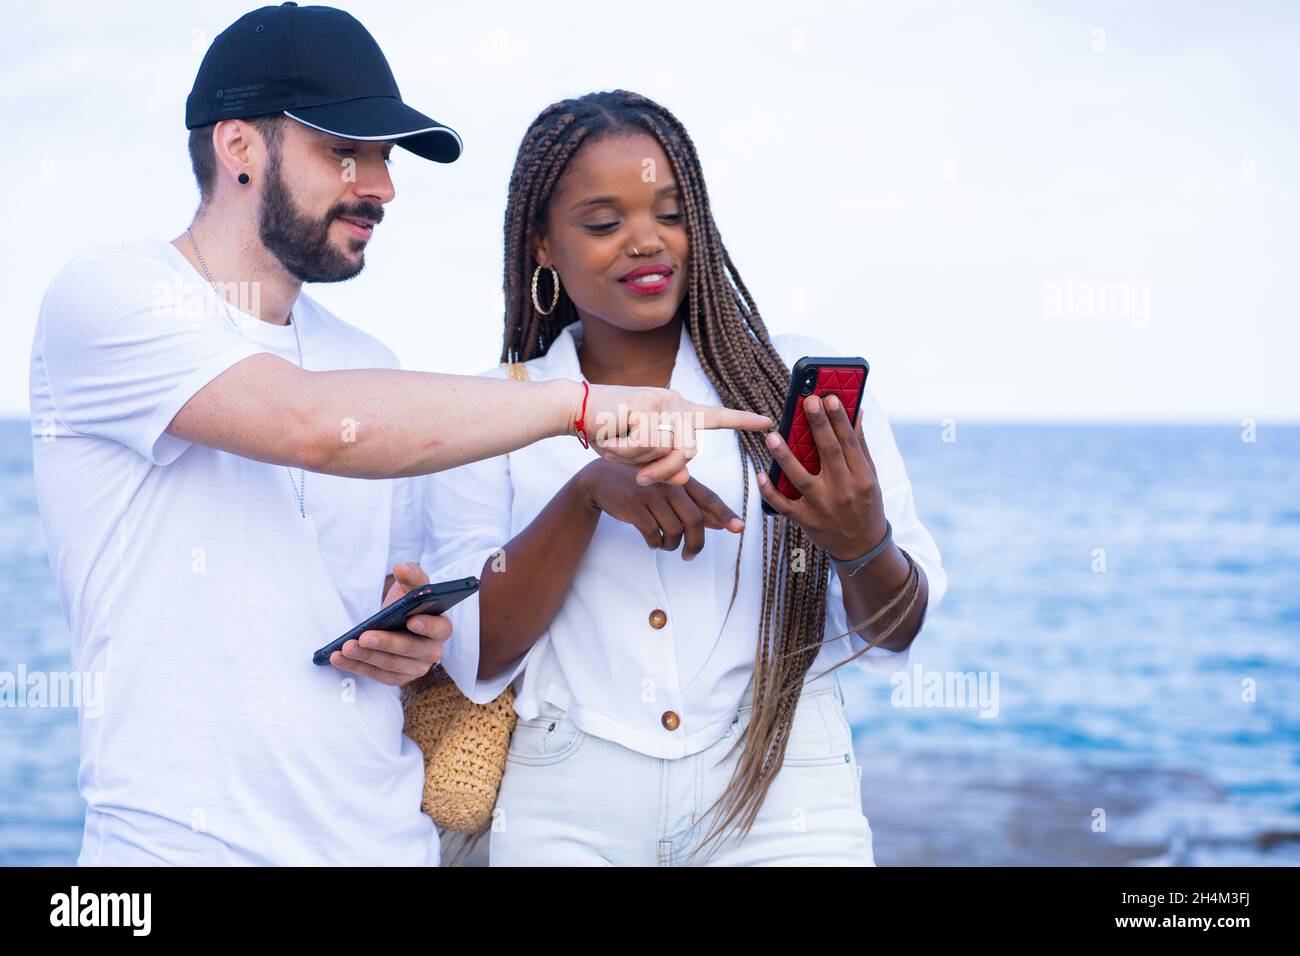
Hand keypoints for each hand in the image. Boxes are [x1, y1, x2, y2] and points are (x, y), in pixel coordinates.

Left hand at [330, 562, 451, 685]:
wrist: (397, 622)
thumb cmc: (409, 604)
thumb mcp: (411, 586)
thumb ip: (411, 575)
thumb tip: (401, 568)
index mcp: (441, 627)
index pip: (440, 629)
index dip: (427, 626)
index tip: (410, 621)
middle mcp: (432, 651)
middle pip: (411, 650)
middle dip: (387, 643)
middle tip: (365, 637)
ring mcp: (416, 667)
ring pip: (391, 665)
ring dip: (367, 657)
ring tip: (346, 647)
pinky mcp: (398, 678)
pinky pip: (377, 675)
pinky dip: (357, 667)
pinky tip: (339, 658)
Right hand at [576, 459, 744, 559]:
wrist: (599, 479)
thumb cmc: (639, 484)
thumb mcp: (667, 489)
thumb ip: (693, 504)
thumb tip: (720, 523)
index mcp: (680, 479)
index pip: (709, 498)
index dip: (725, 514)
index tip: (739, 528)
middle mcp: (669, 485)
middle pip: (694, 520)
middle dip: (696, 544)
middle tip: (690, 556)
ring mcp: (652, 495)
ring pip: (674, 531)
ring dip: (671, 545)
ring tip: (665, 545)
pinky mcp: (635, 508)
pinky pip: (653, 534)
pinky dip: (655, 544)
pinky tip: (652, 542)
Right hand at [577, 383, 771, 486]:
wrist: (575, 408)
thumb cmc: (608, 432)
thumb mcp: (640, 456)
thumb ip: (664, 466)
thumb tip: (684, 479)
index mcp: (677, 413)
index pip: (715, 417)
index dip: (742, 421)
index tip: (767, 421)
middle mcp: (676, 402)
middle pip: (688, 453)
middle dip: (662, 471)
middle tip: (639, 478)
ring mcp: (663, 399)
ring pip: (668, 450)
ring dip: (639, 460)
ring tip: (618, 447)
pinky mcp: (648, 402)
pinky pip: (646, 444)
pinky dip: (626, 451)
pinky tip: (611, 439)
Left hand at [755, 394, 888, 559]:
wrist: (862, 547)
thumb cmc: (865, 505)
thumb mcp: (871, 477)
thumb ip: (860, 446)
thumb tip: (856, 413)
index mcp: (862, 477)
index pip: (849, 442)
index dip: (839, 418)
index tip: (829, 397)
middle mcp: (843, 491)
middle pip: (828, 453)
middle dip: (818, 425)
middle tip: (807, 401)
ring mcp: (823, 507)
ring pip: (801, 478)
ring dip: (785, 457)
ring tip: (772, 436)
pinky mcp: (806, 521)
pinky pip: (784, 505)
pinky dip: (771, 491)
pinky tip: (761, 474)